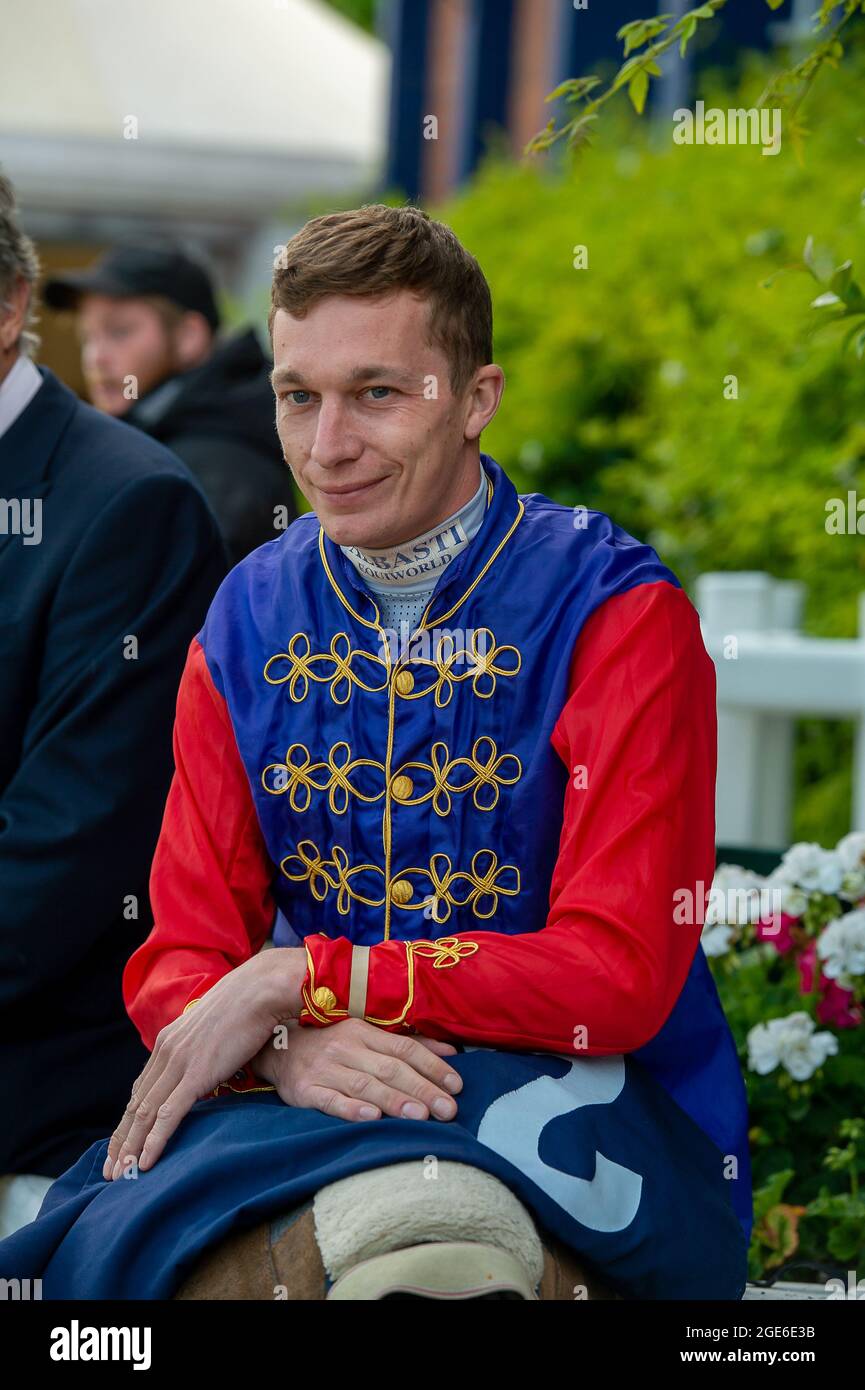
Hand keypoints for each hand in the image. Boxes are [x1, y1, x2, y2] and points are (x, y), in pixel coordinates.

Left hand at [103, 947, 306, 1179]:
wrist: (260, 989)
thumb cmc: (247, 1007)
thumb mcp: (213, 1030)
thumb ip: (202, 1051)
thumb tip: (207, 1073)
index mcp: (168, 1042)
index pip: (141, 1090)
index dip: (129, 1120)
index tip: (122, 1144)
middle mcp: (165, 1052)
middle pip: (136, 1105)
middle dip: (122, 1140)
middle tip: (112, 1171)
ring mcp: (178, 1063)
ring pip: (145, 1114)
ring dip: (130, 1148)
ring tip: (121, 1175)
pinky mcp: (195, 1074)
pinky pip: (168, 1114)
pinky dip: (154, 1141)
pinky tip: (145, 1163)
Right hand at [249, 1017, 463, 1122]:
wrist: (278, 1047)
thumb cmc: (333, 1044)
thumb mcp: (369, 1036)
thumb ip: (410, 1043)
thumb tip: (452, 1052)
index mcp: (364, 1032)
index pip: (405, 1049)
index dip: (432, 1066)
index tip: (457, 1085)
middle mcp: (347, 1048)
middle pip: (390, 1069)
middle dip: (422, 1089)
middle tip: (448, 1109)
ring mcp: (325, 1069)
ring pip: (365, 1085)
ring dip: (394, 1100)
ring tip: (421, 1116)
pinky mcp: (305, 1091)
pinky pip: (330, 1100)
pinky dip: (351, 1109)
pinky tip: (371, 1118)